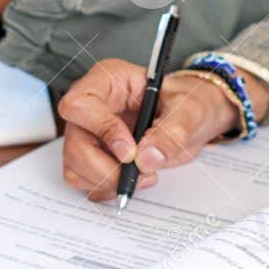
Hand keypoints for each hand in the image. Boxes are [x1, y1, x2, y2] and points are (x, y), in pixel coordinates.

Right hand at [57, 57, 268, 200]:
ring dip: (107, 181)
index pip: (80, 104)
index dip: (101, 130)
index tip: (130, 152)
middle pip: (74, 142)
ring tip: (144, 175)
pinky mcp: (92, 155)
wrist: (193, 119)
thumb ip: (171, 130)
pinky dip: (107, 188)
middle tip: (140, 173)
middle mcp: (92, 105)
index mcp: (108, 80)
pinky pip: (84, 180)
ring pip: (74, 166)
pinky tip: (134, 180)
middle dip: (105, 167)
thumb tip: (147, 158)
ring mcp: (88, 132)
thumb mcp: (190, 110)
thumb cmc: (189, 103)